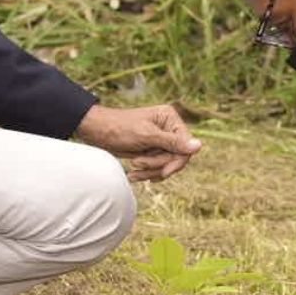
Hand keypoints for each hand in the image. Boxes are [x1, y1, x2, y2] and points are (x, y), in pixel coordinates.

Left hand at [74, 104, 202, 181]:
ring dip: (150, 170)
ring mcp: (161, 141)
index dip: (177, 162)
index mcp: (170, 119)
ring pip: (166, 165)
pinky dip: (146, 173)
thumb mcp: (147, 136)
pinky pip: (157, 168)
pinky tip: (133, 175)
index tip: (164, 172)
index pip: (186, 146)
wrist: (96, 133)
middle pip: (177, 157)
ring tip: (133, 170)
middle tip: (138, 165)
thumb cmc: (119, 128)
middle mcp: (169, 129)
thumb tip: (199, 146)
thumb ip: (173, 142)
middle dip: (158, 165)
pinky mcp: (152, 151)